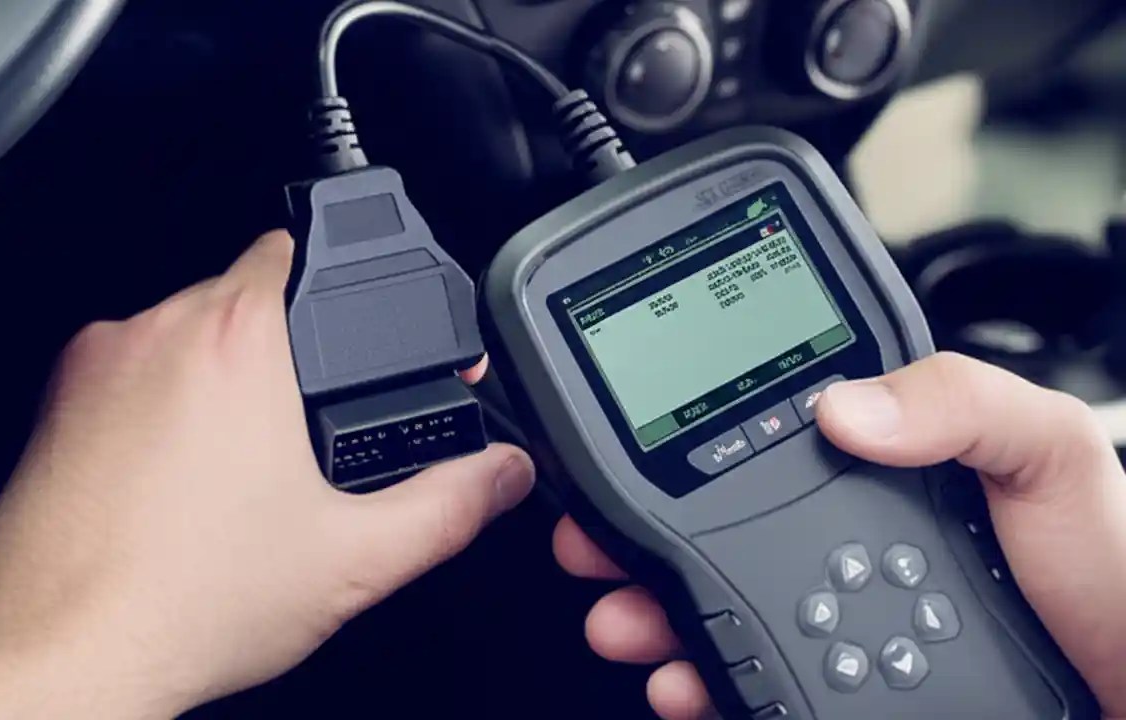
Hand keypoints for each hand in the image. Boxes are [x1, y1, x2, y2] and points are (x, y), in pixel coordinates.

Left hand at [0, 231, 534, 718]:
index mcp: (236, 340)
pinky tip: (180, 487)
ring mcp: (96, 366)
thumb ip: (450, 503)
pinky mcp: (55, 405)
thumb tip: (501, 474)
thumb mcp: (355, 558)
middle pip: (244, 299)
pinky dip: (161, 410)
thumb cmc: (185, 604)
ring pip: (185, 339)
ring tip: (236, 475)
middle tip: (298, 439)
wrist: (61, 657)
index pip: (296, 247)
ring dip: (220, 381)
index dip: (339, 283)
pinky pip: (130, 376)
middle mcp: (157, 332)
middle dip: (283, 353)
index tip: (353, 330)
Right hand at [556, 353, 1125, 719]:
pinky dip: (695, 674)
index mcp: (879, 456)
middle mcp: (842, 526)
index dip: (678, 431)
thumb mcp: (1049, 451)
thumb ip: (962, 400)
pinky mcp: (834, 672)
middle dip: (631, 530)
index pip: (758, 428)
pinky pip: (744, 667)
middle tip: (594, 542)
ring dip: (644, 606)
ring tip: (622, 618)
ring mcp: (835, 602)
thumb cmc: (1110, 568)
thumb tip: (842, 405)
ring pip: (712, 596)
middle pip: (710, 518)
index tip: (624, 442)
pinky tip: (682, 678)